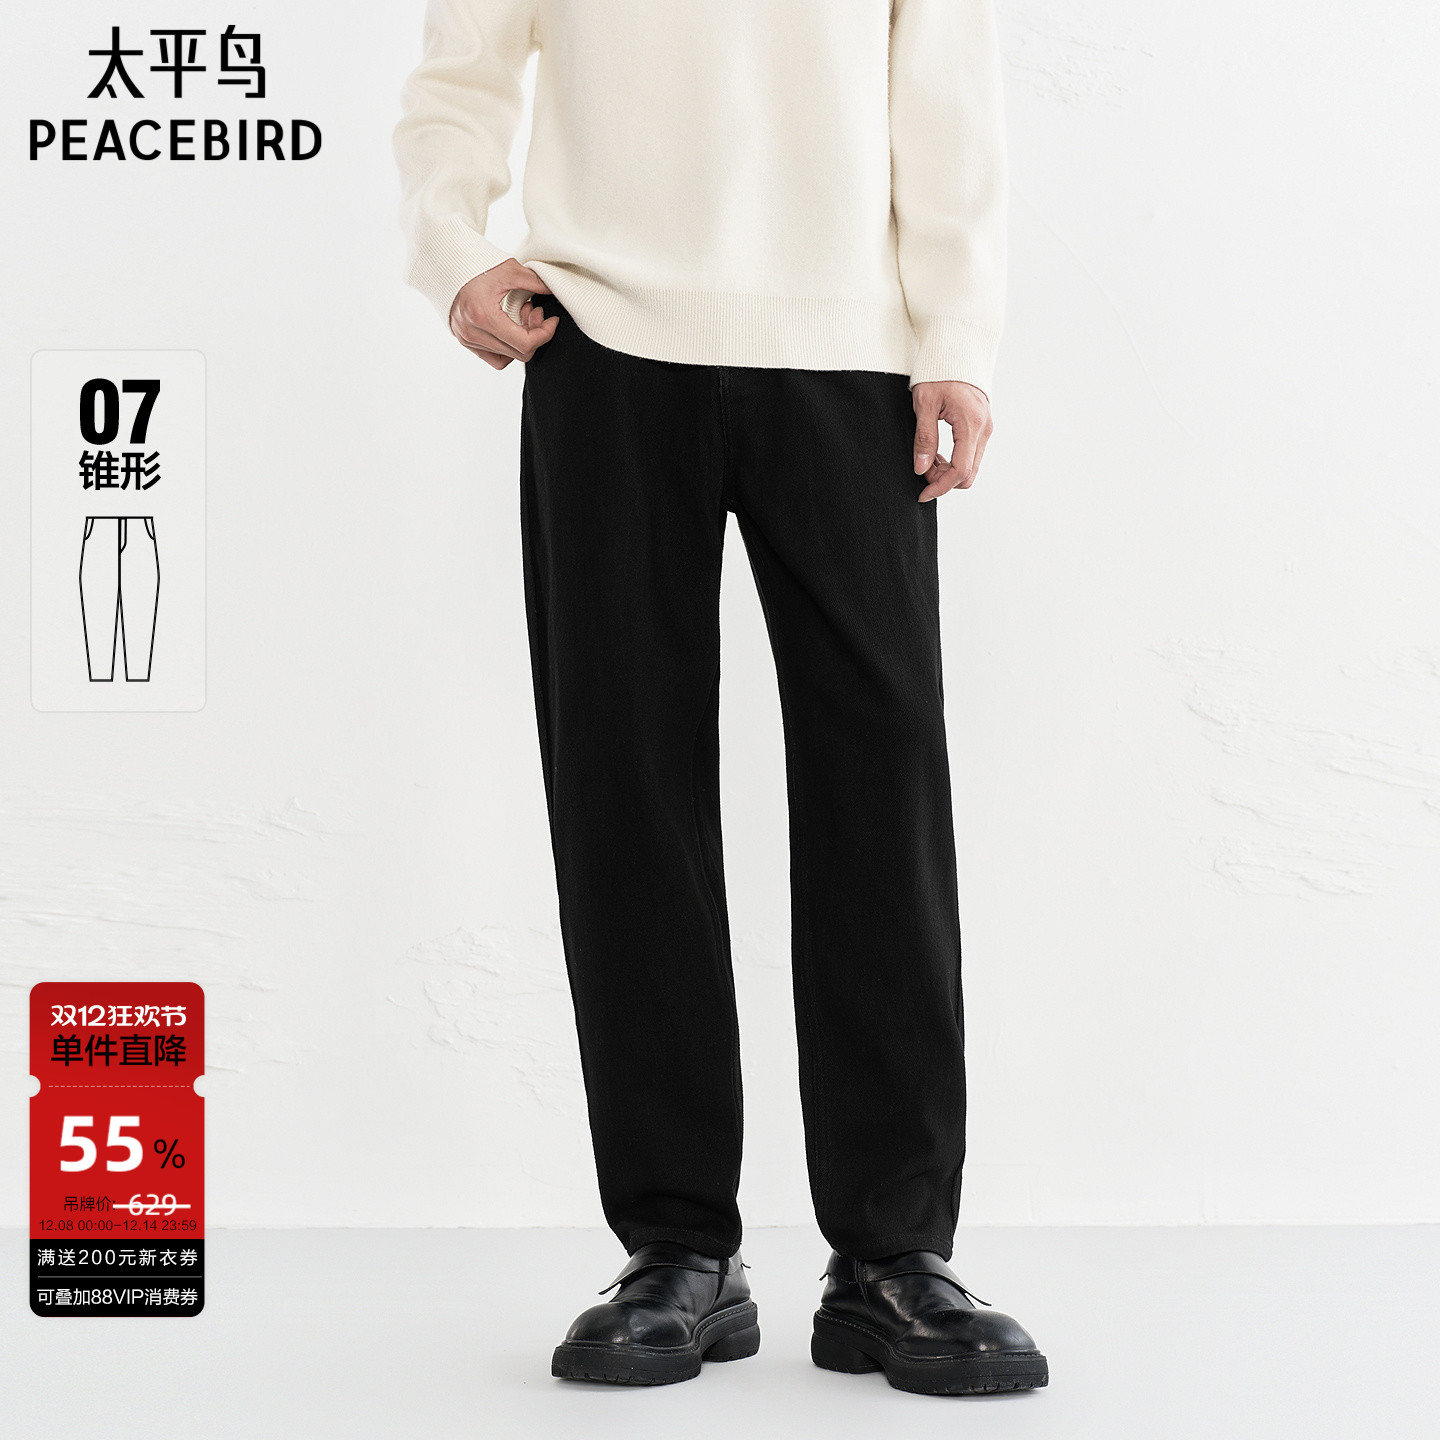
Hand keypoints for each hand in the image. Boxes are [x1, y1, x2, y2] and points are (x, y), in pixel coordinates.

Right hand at [448, 259, 558, 368]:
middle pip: (519, 353)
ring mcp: (468, 339)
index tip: (551, 321)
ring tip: (521, 315)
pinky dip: (508, 348)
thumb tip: (555, 290)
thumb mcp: (509, 270)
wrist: (448, 265)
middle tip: (534, 312)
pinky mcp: (466, 341)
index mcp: (484, 316)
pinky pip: (494, 358)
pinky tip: (510, 328)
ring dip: (521, 340)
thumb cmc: (475, 265)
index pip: (524, 343)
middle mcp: (473, 333)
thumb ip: (535, 282)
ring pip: (508, 357)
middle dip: (535, 335)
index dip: (545, 334)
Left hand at [911, 381, 993, 501]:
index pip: (960, 471)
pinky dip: (954, 461)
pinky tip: (937, 454)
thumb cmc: (938, 372)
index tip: (922, 494)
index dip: (940, 487)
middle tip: (922, 471)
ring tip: (926, 460)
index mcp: (971, 424)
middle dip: (944, 480)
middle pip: (968, 474)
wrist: (956, 350)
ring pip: (970, 466)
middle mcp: (984, 429)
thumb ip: (924, 438)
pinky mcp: (982, 426)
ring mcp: (986, 428)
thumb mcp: (924, 404)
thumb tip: (921, 468)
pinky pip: (971, 454)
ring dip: (948, 471)